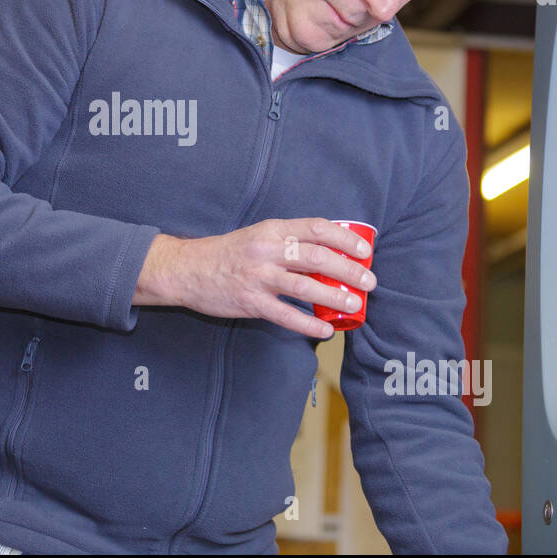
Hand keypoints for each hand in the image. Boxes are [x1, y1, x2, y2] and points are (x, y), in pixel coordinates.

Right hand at [132, 218, 375, 338]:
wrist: (187, 269)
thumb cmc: (228, 253)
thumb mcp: (258, 236)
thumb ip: (288, 241)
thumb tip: (329, 253)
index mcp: (272, 229)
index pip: (316, 228)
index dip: (345, 238)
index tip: (364, 250)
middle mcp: (267, 251)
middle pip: (318, 257)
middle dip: (349, 270)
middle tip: (368, 282)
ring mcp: (259, 277)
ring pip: (306, 286)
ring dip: (335, 297)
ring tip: (354, 305)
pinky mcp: (250, 302)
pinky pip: (286, 315)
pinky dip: (309, 323)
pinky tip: (325, 329)